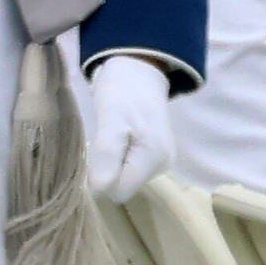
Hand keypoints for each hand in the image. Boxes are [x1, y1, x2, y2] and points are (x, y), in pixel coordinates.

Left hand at [81, 57, 173, 205]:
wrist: (138, 71)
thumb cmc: (122, 94)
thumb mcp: (110, 122)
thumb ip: (107, 157)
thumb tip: (101, 191)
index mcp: (155, 157)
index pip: (118, 192)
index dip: (102, 176)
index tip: (100, 150)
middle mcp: (164, 163)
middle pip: (123, 188)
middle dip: (109, 171)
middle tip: (108, 141)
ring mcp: (163, 159)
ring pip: (126, 180)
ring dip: (113, 165)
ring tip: (116, 137)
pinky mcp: (158, 155)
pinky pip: (130, 171)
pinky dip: (120, 160)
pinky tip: (123, 139)